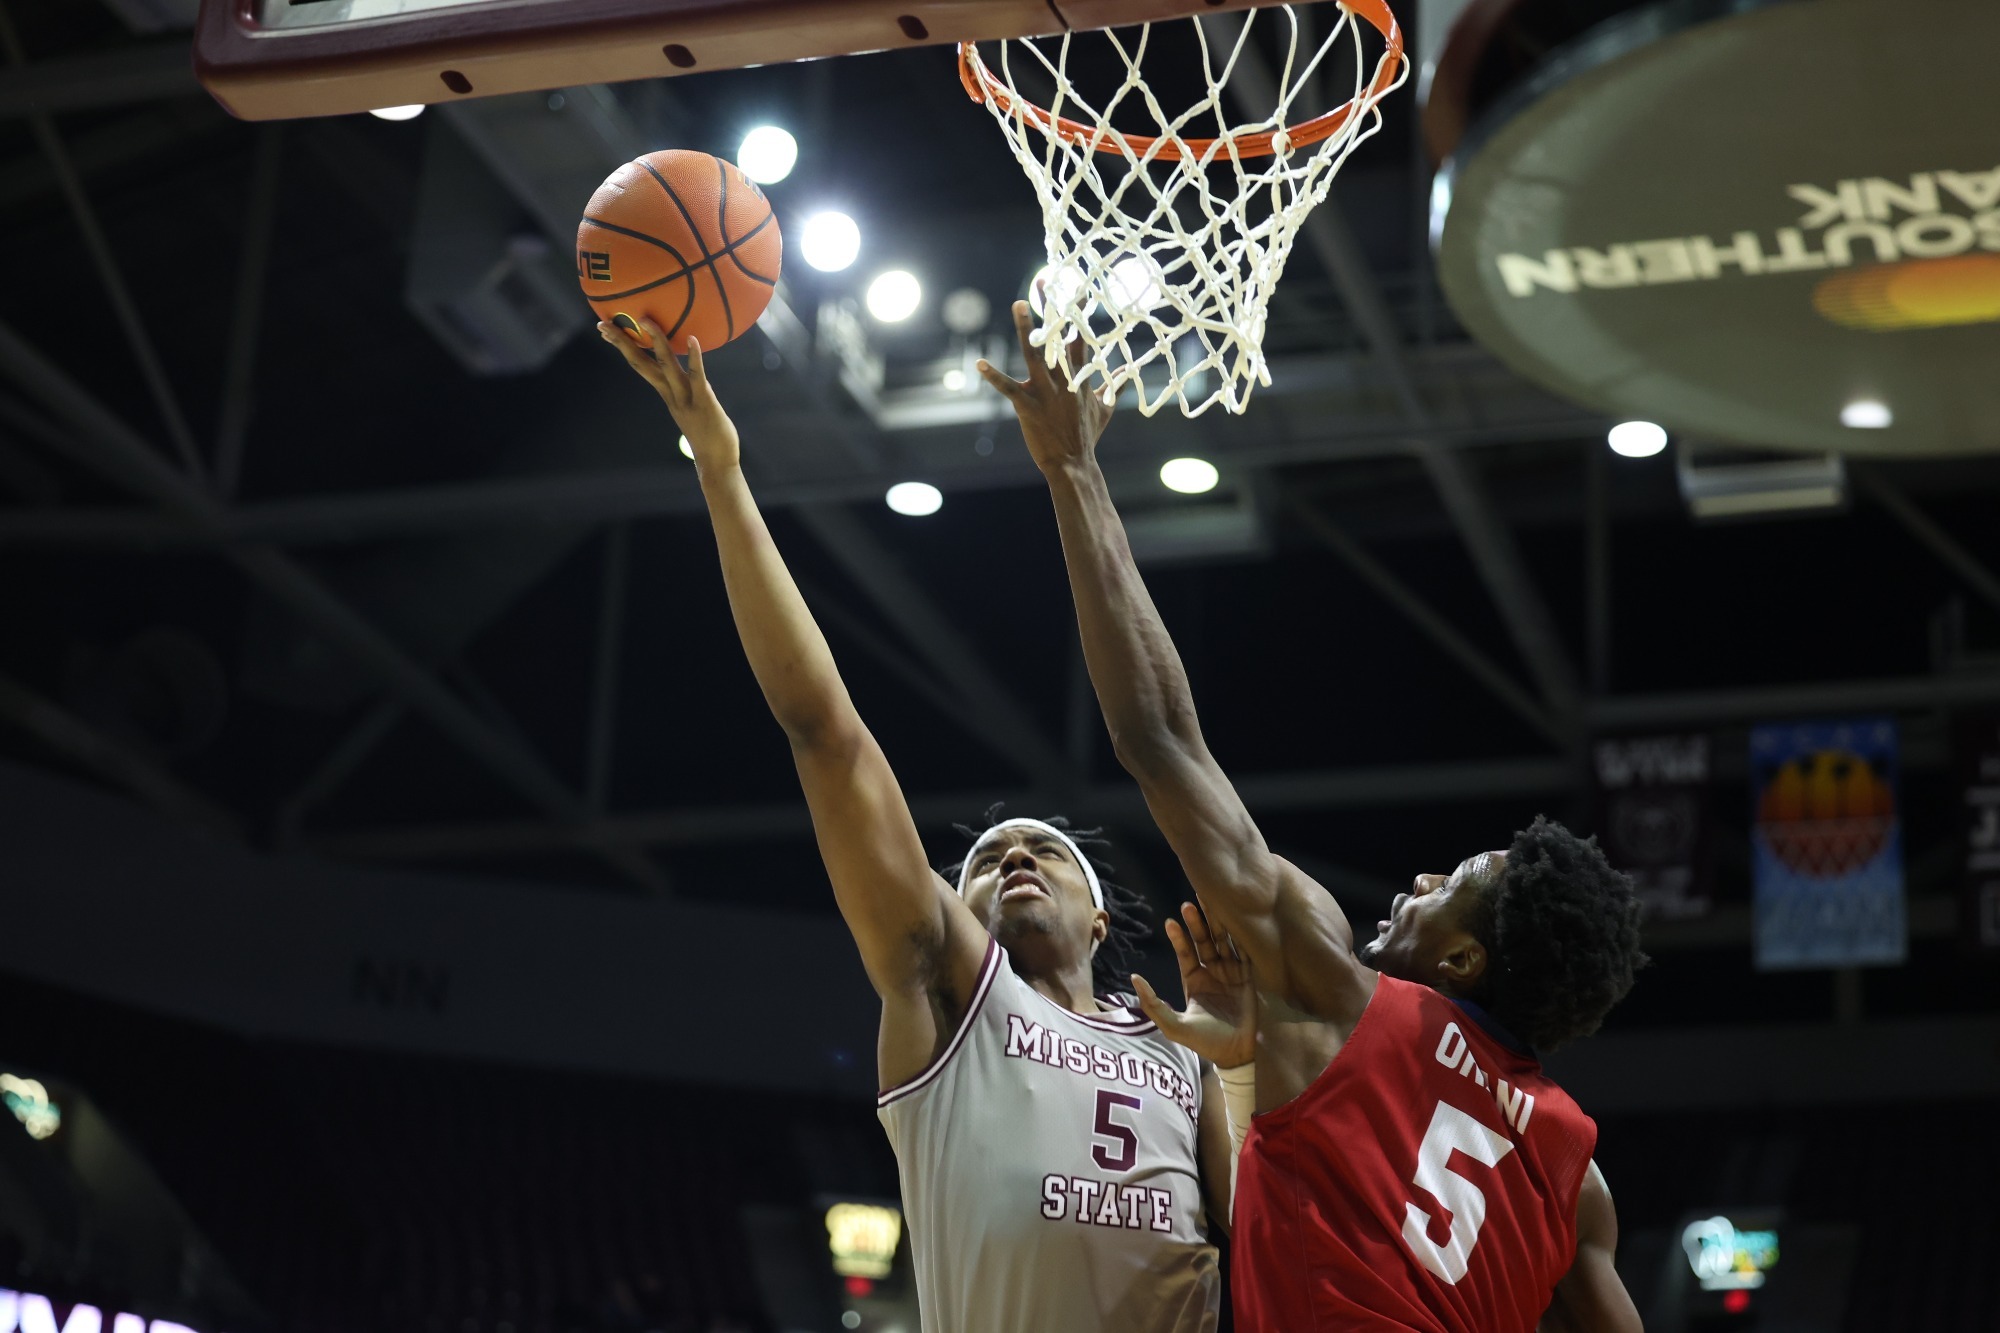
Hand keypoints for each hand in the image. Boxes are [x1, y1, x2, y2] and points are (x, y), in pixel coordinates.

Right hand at [599, 317, 740, 474]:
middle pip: (642, 364)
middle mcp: (671, 394)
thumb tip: (684, 376)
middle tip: (604, 324)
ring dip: (656, 342)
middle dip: (623, 343)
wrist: (716, 463)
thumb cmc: (707, 435)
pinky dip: (694, 357)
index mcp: (666, 393)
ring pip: (666, 366)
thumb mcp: (689, 408)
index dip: (623, 347)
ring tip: (645, 320)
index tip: (606, 330)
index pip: (640, 365)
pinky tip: (692, 338)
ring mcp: (685, 398)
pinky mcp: (704, 402)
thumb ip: (683, 391)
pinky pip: (697, 376)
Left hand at [975, 299, 1111, 472]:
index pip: (1081, 338)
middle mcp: (1064, 379)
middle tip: (1045, 283)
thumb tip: (1127, 373)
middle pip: (1057, 338)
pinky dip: (994, 376)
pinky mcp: (1028, 406)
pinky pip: (1008, 388)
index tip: (1078, 290)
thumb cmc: (1087, 437)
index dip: (1079, 314)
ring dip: (1025, 329)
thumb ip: (1114, 387)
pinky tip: (980, 363)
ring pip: (1034, 355)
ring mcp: (1045, 391)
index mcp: (1080, 377)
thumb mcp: (1105, 409)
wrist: (1074, 464)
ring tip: (1018, 304)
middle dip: (1052, 310)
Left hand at [1132, 900, 1255, 1068]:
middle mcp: (1213, 972)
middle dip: (1197, 923)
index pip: (1185, 953)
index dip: (1179, 938)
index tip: (1170, 922)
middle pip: (1204, 941)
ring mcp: (1232, 972)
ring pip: (1224, 941)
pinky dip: (1241, 934)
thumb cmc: (1205, 1043)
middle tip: (1188, 904)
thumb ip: (1153, 1004)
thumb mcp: (1174, 1026)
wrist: (1238, 1055)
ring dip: (1217, 922)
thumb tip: (1133, 978)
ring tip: (1210, 901)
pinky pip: (1245, 950)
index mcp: (1194, 980)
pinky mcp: (1249, 976)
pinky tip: (1237, 918)